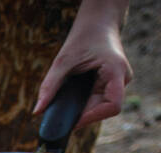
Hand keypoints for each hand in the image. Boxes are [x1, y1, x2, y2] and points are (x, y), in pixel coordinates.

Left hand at [35, 5, 132, 130]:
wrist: (97, 23)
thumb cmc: (83, 37)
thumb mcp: (63, 61)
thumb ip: (50, 86)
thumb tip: (37, 111)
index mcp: (116, 70)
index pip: (112, 106)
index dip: (92, 117)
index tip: (73, 122)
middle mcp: (123, 78)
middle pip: (106, 109)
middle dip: (86, 114)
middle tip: (64, 118)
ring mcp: (121, 82)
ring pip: (104, 106)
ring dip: (86, 109)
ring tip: (68, 107)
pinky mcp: (114, 84)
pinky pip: (102, 101)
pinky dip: (88, 104)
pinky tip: (75, 102)